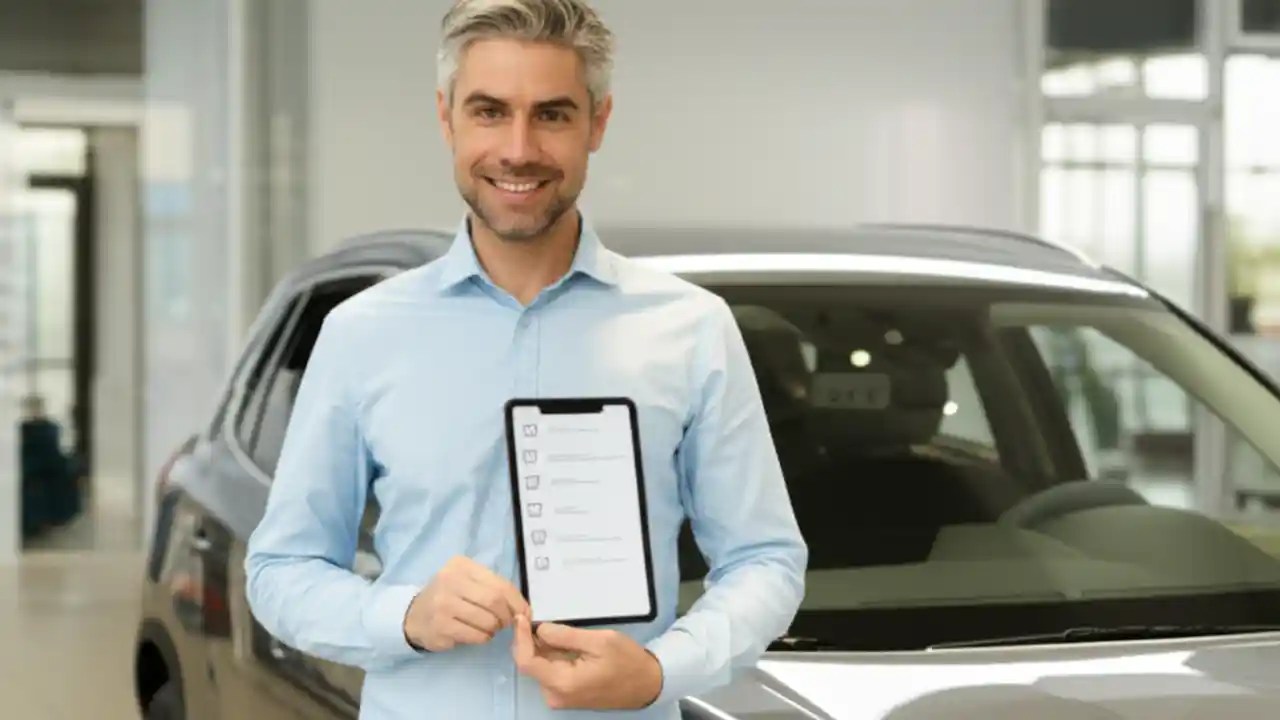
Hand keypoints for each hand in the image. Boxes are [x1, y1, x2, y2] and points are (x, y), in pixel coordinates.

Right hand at [403, 556, 529, 652]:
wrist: (414, 615)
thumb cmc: (449, 597)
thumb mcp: (467, 582)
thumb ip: (493, 588)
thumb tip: (524, 608)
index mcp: (461, 565)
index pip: (500, 583)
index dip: (517, 601)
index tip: (525, 612)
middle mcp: (450, 580)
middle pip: (495, 601)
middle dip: (507, 616)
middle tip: (507, 623)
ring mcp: (443, 603)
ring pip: (487, 620)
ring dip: (495, 628)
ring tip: (490, 628)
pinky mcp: (441, 626)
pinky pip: (475, 635)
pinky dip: (483, 637)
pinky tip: (478, 634)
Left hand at [512, 614, 662, 709]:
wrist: (647, 684)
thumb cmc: (627, 661)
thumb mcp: (600, 641)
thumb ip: (566, 636)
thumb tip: (540, 629)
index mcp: (562, 683)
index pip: (527, 661)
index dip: (521, 638)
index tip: (523, 616)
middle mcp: (555, 695)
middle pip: (531, 664)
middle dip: (529, 640)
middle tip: (534, 616)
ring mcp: (560, 697)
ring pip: (540, 667)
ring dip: (540, 647)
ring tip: (550, 625)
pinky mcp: (566, 694)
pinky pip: (550, 671)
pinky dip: (550, 655)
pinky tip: (559, 640)